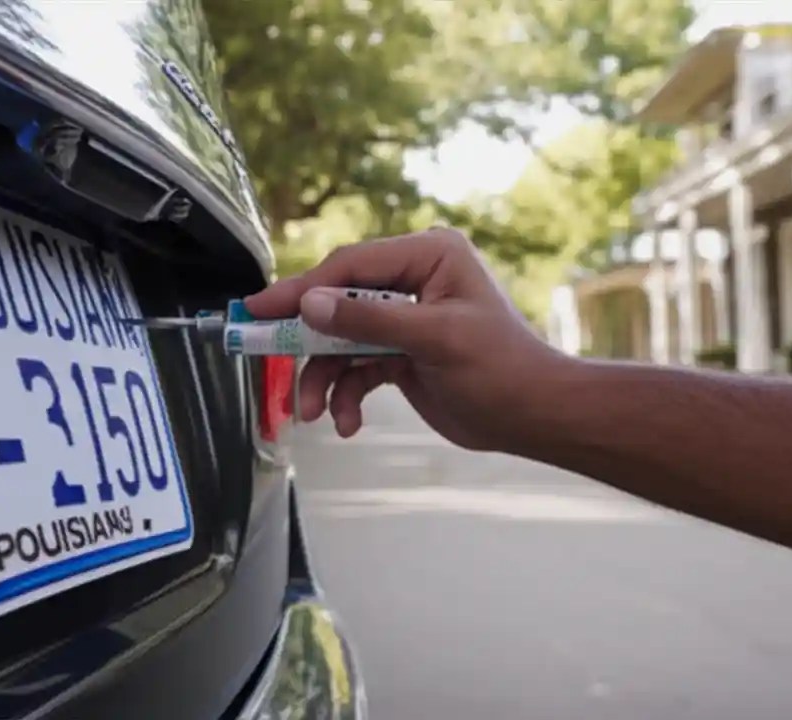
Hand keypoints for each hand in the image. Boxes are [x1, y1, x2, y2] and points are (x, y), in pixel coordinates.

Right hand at [243, 228, 570, 450]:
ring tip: (313, 413)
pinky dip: (346, 395)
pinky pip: (355, 369)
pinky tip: (348, 423)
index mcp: (428, 256)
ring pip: (340, 342)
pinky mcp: (399, 352)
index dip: (302, 289)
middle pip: (337, 303)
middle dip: (308, 342)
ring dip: (323, 379)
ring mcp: (404, 317)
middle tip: (265, 359)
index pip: (350, 267)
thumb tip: (310, 305)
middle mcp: (413, 279)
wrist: (532, 417)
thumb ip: (368, 322)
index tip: (259, 309)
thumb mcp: (433, 340)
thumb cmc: (500, 370)